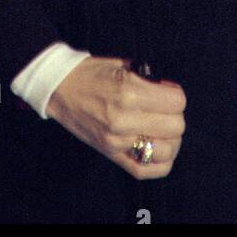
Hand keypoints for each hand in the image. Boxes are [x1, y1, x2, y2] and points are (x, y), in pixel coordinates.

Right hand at [46, 56, 185, 179]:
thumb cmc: (91, 73)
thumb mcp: (122, 66)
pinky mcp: (112, 155)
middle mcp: (125, 119)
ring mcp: (118, 141)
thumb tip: (170, 92)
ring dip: (170, 138)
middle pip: (176, 126)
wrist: (59, 88)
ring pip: (168, 150)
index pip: (176, 102)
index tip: (167, 91)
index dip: (175, 94)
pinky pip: (148, 170)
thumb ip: (148, 79)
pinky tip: (156, 147)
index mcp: (129, 92)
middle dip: (174, 114)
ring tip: (160, 127)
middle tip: (162, 108)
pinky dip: (160, 162)